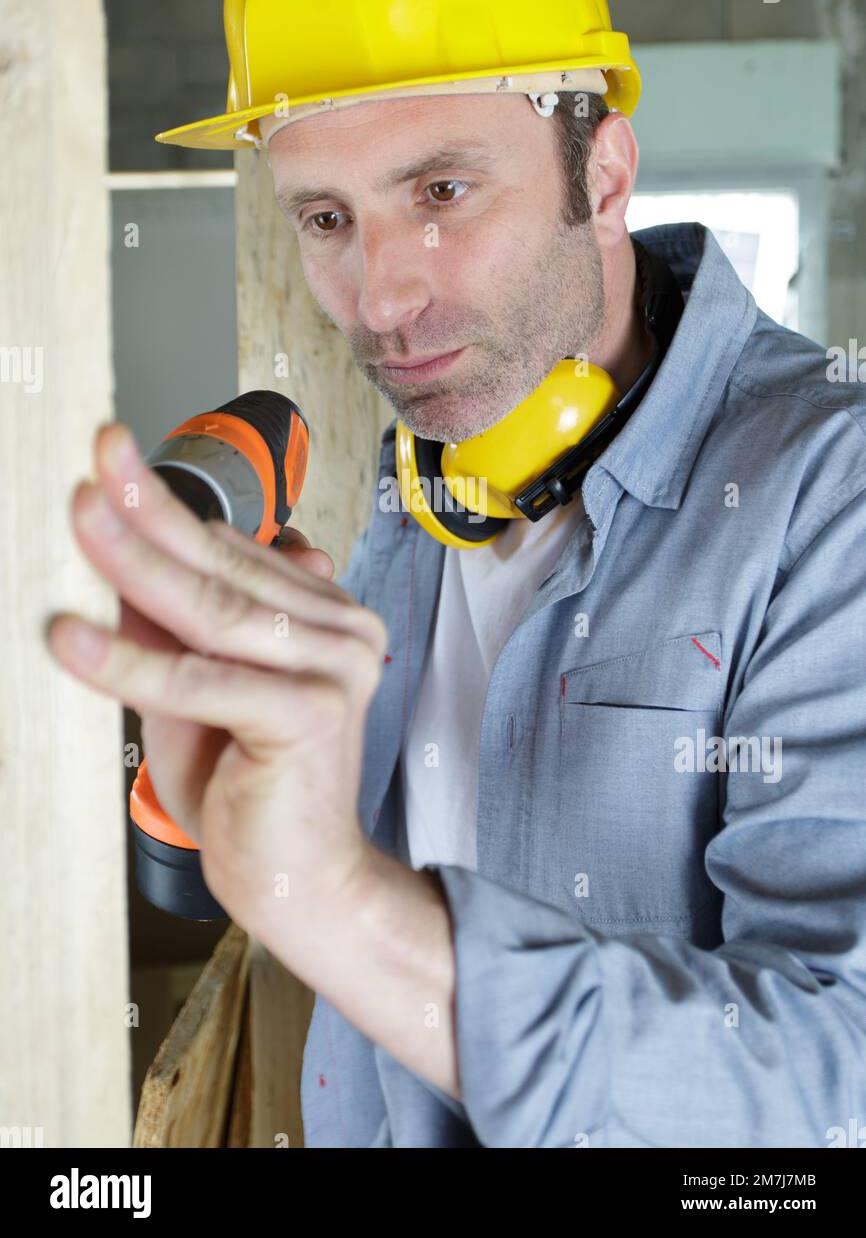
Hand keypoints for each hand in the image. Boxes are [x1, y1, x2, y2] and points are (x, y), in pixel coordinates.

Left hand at [45, 422, 386, 927]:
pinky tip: (70, 640)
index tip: (110, 463)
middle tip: (92, 461)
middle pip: (223, 564)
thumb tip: (114, 553)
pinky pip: (202, 678)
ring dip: (134, 563)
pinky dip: (130, 663)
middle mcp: (341, 628)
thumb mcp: (190, 690)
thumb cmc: (246, 786)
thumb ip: (167, 626)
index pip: (233, 548)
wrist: (297, 879)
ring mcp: (337, 667)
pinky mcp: (313, 713)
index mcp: (322, 613)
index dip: (164, 508)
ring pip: (213, 609)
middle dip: (148, 510)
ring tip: (77, 520)